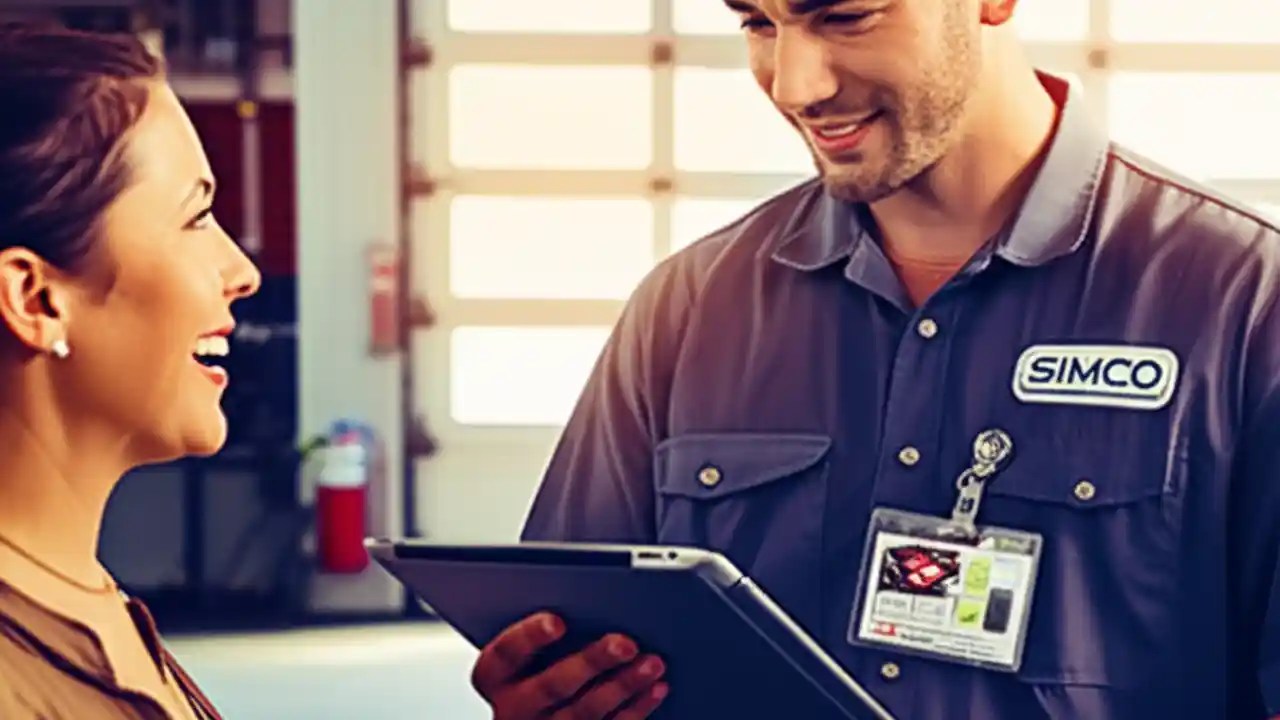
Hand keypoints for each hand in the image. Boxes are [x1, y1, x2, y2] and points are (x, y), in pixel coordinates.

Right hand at [471, 612, 668, 719]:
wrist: (541, 714)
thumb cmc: (540, 662)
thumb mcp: (529, 647)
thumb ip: (546, 628)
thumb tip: (589, 596)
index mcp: (495, 676)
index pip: (506, 654)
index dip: (530, 636)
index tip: (557, 620)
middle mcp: (516, 708)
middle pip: (552, 686)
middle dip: (592, 662)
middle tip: (625, 643)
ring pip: (585, 712)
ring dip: (624, 685)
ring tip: (652, 662)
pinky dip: (637, 708)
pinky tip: (656, 687)